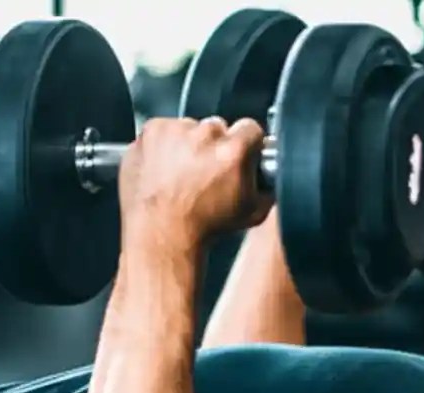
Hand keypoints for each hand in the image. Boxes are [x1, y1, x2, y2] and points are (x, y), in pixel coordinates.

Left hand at [118, 116, 271, 250]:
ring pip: (189, 128)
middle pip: (218, 128)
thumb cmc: (201, 227)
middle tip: (207, 173)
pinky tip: (166, 169)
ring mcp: (175, 131)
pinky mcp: (152, 132)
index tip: (240, 155)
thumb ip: (267, 187)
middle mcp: (204, 135)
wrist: (161, 235)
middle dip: (215, 146)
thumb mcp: (252, 212)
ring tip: (182, 175)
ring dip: (188, 145)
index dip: (247, 144)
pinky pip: (164, 131)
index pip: (251, 128)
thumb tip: (271, 178)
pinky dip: (164, 145)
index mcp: (234, 150)